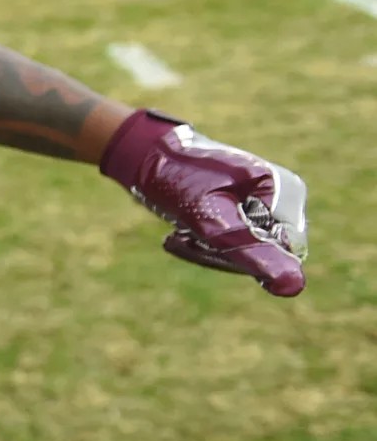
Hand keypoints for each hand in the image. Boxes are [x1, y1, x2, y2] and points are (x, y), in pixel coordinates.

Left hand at [99, 111, 307, 296]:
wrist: (147, 154)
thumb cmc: (177, 177)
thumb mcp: (210, 218)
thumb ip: (250, 250)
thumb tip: (294, 287)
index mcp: (285, 192)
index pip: (283, 254)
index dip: (240, 256)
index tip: (200, 237)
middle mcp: (283, 198)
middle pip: (267, 254)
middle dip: (223, 253)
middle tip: (184, 237)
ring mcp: (266, 204)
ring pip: (248, 253)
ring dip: (211, 251)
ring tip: (180, 235)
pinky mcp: (249, 211)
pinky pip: (236, 245)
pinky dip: (208, 245)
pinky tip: (183, 234)